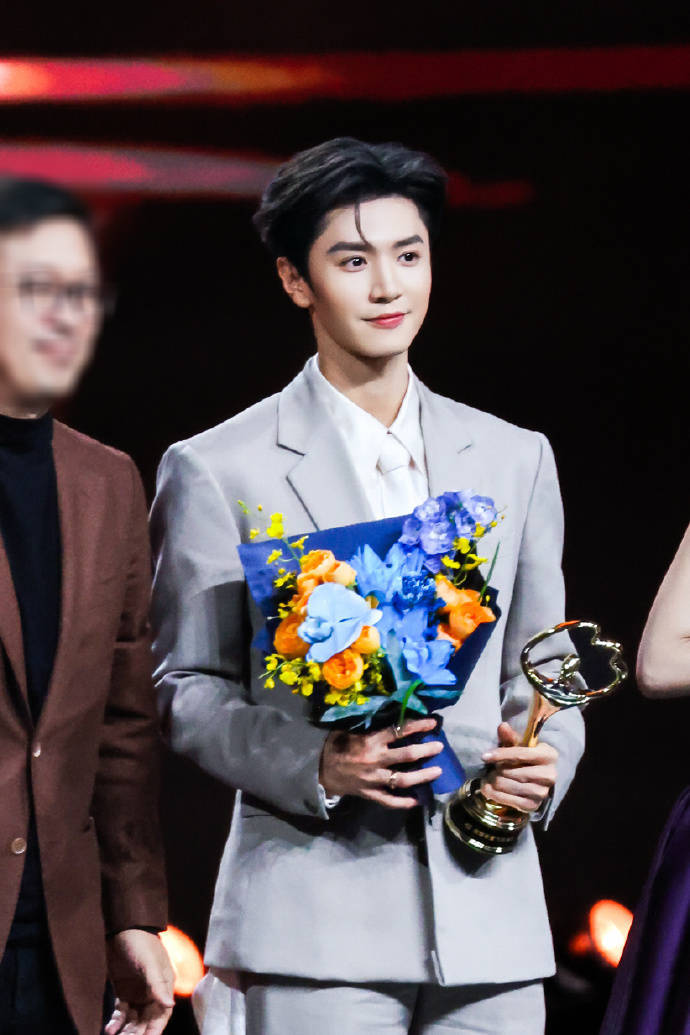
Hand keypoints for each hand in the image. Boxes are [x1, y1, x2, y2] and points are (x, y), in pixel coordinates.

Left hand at [105, 929, 174, 1034]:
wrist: (123, 929)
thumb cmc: (141, 943)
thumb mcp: (149, 964)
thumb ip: (158, 985)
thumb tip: (169, 1005)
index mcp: (164, 985)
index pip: (162, 1013)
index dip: (155, 1029)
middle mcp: (152, 992)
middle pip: (147, 1020)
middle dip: (139, 1033)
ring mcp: (137, 993)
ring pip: (134, 1019)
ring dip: (127, 1031)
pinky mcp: (123, 992)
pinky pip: (121, 1012)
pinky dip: (116, 1022)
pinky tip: (110, 1029)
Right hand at [319, 717, 442, 808]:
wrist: (318, 771)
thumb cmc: (335, 746)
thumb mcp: (348, 730)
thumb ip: (367, 727)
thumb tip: (388, 714)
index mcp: (370, 742)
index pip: (398, 731)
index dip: (417, 726)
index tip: (432, 723)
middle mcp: (375, 761)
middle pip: (406, 755)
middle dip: (426, 750)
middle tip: (439, 747)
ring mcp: (374, 780)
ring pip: (403, 780)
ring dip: (422, 776)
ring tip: (437, 772)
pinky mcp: (370, 794)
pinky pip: (389, 801)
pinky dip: (403, 802)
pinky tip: (417, 801)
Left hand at [479, 721, 556, 812]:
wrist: (534, 779)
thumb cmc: (524, 758)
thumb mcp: (518, 744)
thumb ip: (510, 736)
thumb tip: (502, 726)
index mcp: (549, 755)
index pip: (521, 754)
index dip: (501, 754)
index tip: (484, 756)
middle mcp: (550, 775)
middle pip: (512, 772)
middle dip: (497, 769)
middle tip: (490, 768)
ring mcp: (542, 792)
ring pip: (508, 785)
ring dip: (493, 781)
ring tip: (489, 777)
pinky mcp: (533, 806)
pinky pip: (508, 800)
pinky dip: (494, 794)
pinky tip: (490, 788)